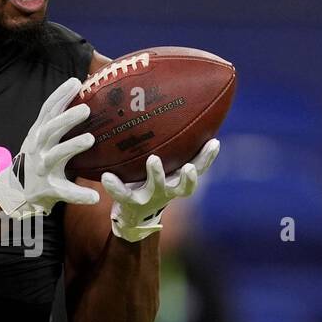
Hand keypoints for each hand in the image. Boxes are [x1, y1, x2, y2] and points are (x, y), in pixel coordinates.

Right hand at [0, 76, 99, 217]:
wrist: (16, 192)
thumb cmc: (36, 159)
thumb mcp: (40, 137)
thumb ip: (56, 122)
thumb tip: (83, 100)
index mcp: (38, 134)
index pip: (48, 110)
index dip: (60, 95)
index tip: (75, 82)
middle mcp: (38, 148)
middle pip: (51, 129)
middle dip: (67, 118)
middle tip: (86, 109)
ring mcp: (42, 169)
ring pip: (56, 155)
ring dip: (72, 146)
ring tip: (90, 139)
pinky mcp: (48, 189)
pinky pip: (64, 192)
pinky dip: (79, 195)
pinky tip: (94, 197)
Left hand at [102, 138, 220, 241]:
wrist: (134, 214)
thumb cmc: (153, 182)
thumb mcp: (165, 166)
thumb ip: (172, 146)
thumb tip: (179, 108)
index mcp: (178, 180)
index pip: (199, 168)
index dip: (208, 158)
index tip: (214, 142)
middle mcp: (167, 190)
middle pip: (183, 186)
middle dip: (188, 176)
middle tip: (188, 165)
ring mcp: (150, 197)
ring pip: (156, 188)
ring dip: (157, 174)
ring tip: (153, 159)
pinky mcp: (130, 202)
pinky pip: (122, 194)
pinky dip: (114, 186)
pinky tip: (106, 176)